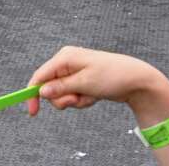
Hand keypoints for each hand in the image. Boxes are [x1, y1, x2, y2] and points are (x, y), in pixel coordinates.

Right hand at [26, 46, 168, 116]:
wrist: (135, 79)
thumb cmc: (112, 76)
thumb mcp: (84, 83)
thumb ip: (61, 88)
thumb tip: (41, 91)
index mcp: (64, 57)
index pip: (40, 76)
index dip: (33, 94)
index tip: (33, 112)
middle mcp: (67, 63)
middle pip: (50, 88)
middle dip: (64, 99)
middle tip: (78, 98)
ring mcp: (74, 72)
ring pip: (62, 95)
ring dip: (75, 101)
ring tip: (91, 95)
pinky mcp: (81, 80)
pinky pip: (73, 96)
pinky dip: (83, 100)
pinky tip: (95, 95)